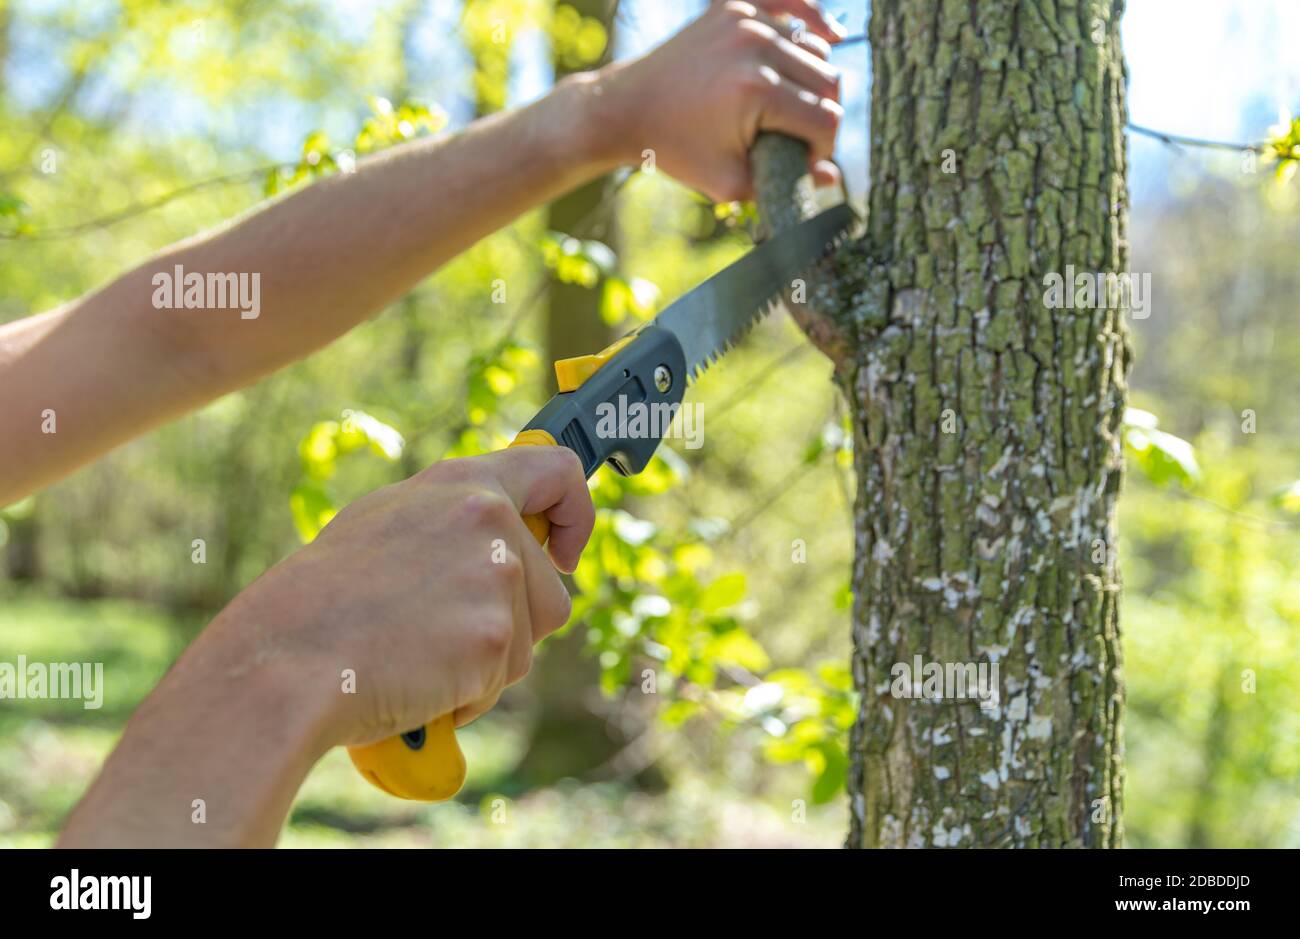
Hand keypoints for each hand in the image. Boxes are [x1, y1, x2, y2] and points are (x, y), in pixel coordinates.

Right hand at [206, 445, 593, 748]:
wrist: (285, 659)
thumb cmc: (323, 601)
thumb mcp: (386, 525)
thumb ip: (452, 521)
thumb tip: (503, 531)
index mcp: (461, 483)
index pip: (556, 470)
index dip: (576, 514)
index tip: (564, 552)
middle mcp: (487, 518)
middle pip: (551, 592)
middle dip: (514, 627)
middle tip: (443, 637)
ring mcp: (495, 577)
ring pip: (530, 643)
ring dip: (486, 665)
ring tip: (418, 656)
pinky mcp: (494, 637)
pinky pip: (502, 682)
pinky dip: (466, 696)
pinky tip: (415, 682)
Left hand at [592, 0, 846, 200]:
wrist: (627, 108)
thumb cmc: (677, 150)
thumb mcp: (728, 182)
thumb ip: (783, 181)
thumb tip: (832, 177)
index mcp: (757, 91)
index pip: (826, 119)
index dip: (822, 148)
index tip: (802, 160)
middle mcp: (755, 47)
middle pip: (829, 80)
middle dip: (821, 115)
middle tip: (797, 136)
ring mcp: (745, 20)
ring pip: (816, 49)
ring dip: (813, 81)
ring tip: (790, 105)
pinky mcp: (735, 6)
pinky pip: (791, 5)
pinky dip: (812, 19)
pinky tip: (830, 34)